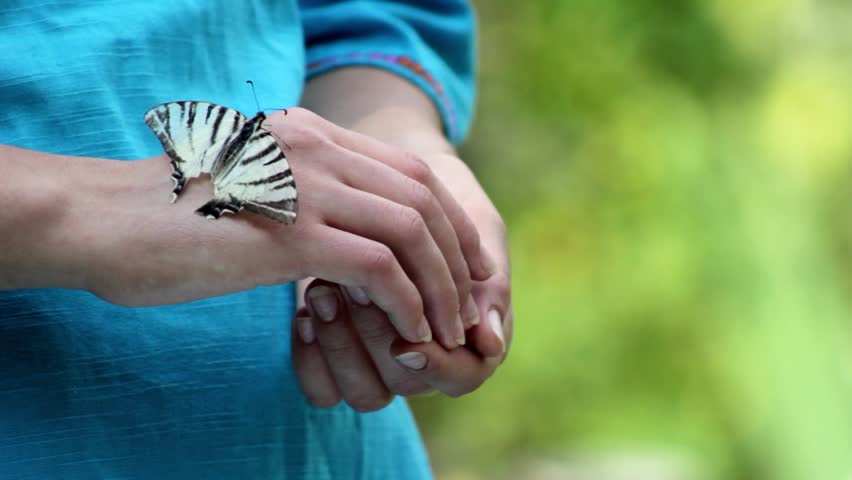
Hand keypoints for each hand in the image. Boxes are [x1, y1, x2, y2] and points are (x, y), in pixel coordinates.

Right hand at [71, 109, 492, 347]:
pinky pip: (378, 266)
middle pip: (423, 195)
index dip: (447, 220)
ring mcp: (303, 185)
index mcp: (308, 133)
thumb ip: (302, 197)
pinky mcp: (288, 233)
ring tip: (442, 327)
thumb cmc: (168, 217)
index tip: (458, 265)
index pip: (408, 169)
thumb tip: (346, 240)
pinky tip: (406, 329)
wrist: (100, 221)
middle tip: (464, 301)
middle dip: (456, 254)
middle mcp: (314, 146)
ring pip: (411, 230)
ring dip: (439, 285)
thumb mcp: (252, 190)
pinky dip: (405, 301)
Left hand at [292, 152, 511, 409]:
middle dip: (377, 335)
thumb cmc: (442, 197)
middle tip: (354, 287)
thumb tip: (490, 342)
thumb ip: (489, 282)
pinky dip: (312, 359)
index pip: (461, 377)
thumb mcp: (477, 222)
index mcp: (470, 334)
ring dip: (342, 344)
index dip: (437, 364)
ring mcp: (378, 357)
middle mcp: (424, 355)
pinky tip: (302, 318)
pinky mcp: (337, 354)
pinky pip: (323, 389)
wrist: (387, 184)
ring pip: (364, 393)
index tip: (407, 338)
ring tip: (321, 289)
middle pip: (406, 383)